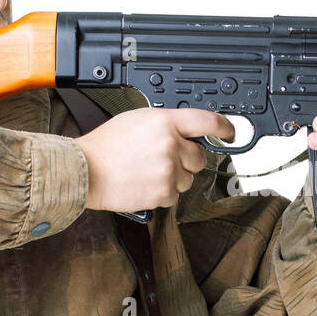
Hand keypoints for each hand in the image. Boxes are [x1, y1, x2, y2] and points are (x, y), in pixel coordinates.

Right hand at [76, 108, 234, 210]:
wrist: (86, 170)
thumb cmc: (106, 146)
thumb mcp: (137, 120)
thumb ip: (166, 124)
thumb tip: (185, 132)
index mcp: (165, 122)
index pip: (207, 121)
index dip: (224, 128)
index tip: (230, 133)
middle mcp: (171, 145)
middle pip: (199, 157)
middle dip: (186, 160)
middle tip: (162, 160)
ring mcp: (169, 170)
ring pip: (188, 179)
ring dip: (174, 178)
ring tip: (147, 173)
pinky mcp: (164, 192)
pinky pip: (175, 195)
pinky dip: (162, 193)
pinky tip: (144, 184)